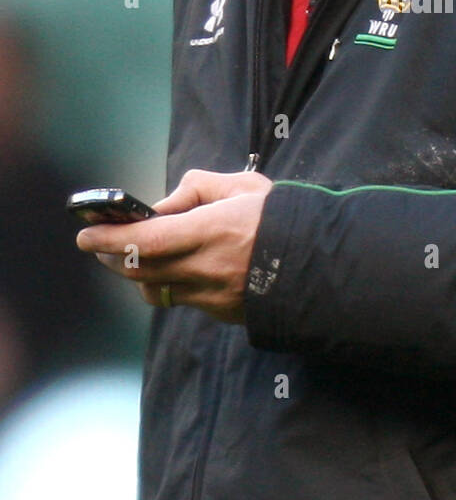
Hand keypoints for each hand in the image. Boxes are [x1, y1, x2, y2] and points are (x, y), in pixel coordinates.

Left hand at [76, 168, 272, 323]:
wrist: (324, 263)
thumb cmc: (283, 217)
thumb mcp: (243, 186)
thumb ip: (197, 189)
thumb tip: (162, 206)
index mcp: (213, 231)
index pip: (144, 241)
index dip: (109, 238)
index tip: (86, 233)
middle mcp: (208, 268)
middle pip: (139, 270)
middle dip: (111, 256)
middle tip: (98, 243)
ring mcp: (214, 296)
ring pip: (155, 289)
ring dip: (136, 273)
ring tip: (133, 255)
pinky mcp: (222, 313)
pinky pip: (181, 299)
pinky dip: (168, 283)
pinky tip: (174, 268)